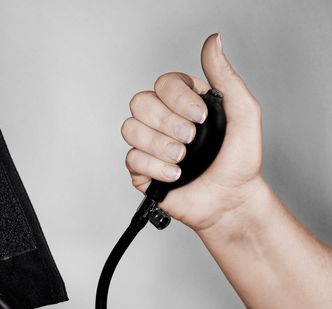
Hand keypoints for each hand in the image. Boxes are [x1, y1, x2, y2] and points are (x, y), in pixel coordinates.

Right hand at [121, 33, 265, 231]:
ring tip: (182, 159)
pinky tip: (176, 175)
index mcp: (184, 102)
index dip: (178, 99)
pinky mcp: (141, 169)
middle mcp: (163, 119)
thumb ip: (225, 76)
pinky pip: (132, 158)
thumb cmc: (239, 160)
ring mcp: (149, 144)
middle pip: (140, 103)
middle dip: (167, 122)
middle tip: (191, 139)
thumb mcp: (243, 112)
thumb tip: (213, 42)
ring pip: (130, 129)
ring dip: (160, 145)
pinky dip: (156, 168)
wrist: (230, 200)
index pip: (163, 83)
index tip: (201, 117)